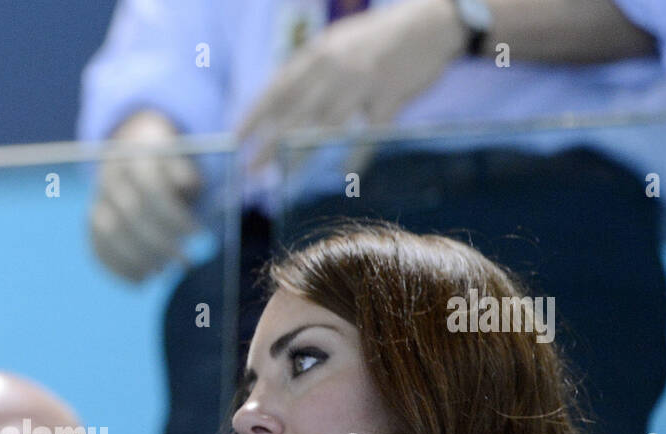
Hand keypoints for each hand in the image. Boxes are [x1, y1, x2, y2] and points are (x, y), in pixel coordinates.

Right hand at [89, 110, 202, 282]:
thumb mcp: (185, 164)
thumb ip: (187, 175)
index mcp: (134, 155)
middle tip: (186, 262)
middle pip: (130, 213)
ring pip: (109, 232)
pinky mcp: (90, 223)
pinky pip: (97, 248)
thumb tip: (187, 184)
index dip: (175, 214)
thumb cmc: (171, 169)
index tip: (199, 235)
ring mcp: (95, 200)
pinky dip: (118, 269)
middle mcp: (109, 176)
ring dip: (138, 258)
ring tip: (164, 273)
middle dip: (161, 242)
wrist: (135, 156)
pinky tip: (140, 281)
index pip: (152, 188)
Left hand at [238, 0, 464, 172]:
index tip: (236, 140)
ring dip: (302, 155)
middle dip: (269, 143)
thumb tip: (275, 101)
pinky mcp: (391, 98)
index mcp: (318, 55)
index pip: (277, 89)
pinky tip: (344, 175)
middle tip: (250, 170)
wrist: (430, 22)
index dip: (255, 116)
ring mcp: (364, 84)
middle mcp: (336, 70)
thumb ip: (306, 70)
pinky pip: (370, 133)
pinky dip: (357, 155)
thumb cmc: (375, 38)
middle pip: (295, 113)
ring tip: (283, 179)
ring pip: (327, 126)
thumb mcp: (334, 43)